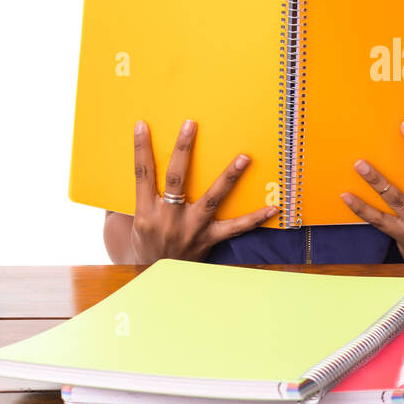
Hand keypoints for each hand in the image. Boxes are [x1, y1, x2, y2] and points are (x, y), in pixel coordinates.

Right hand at [127, 118, 275, 262]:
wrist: (157, 279)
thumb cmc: (145, 245)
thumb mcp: (130, 224)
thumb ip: (130, 198)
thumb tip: (134, 170)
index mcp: (146, 212)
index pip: (142, 174)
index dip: (141, 149)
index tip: (143, 125)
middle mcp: (168, 218)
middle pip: (176, 178)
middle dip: (183, 150)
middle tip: (191, 125)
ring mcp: (191, 229)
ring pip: (211, 198)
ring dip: (229, 177)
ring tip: (244, 158)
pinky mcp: (209, 239)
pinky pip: (235, 227)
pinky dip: (255, 218)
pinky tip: (273, 207)